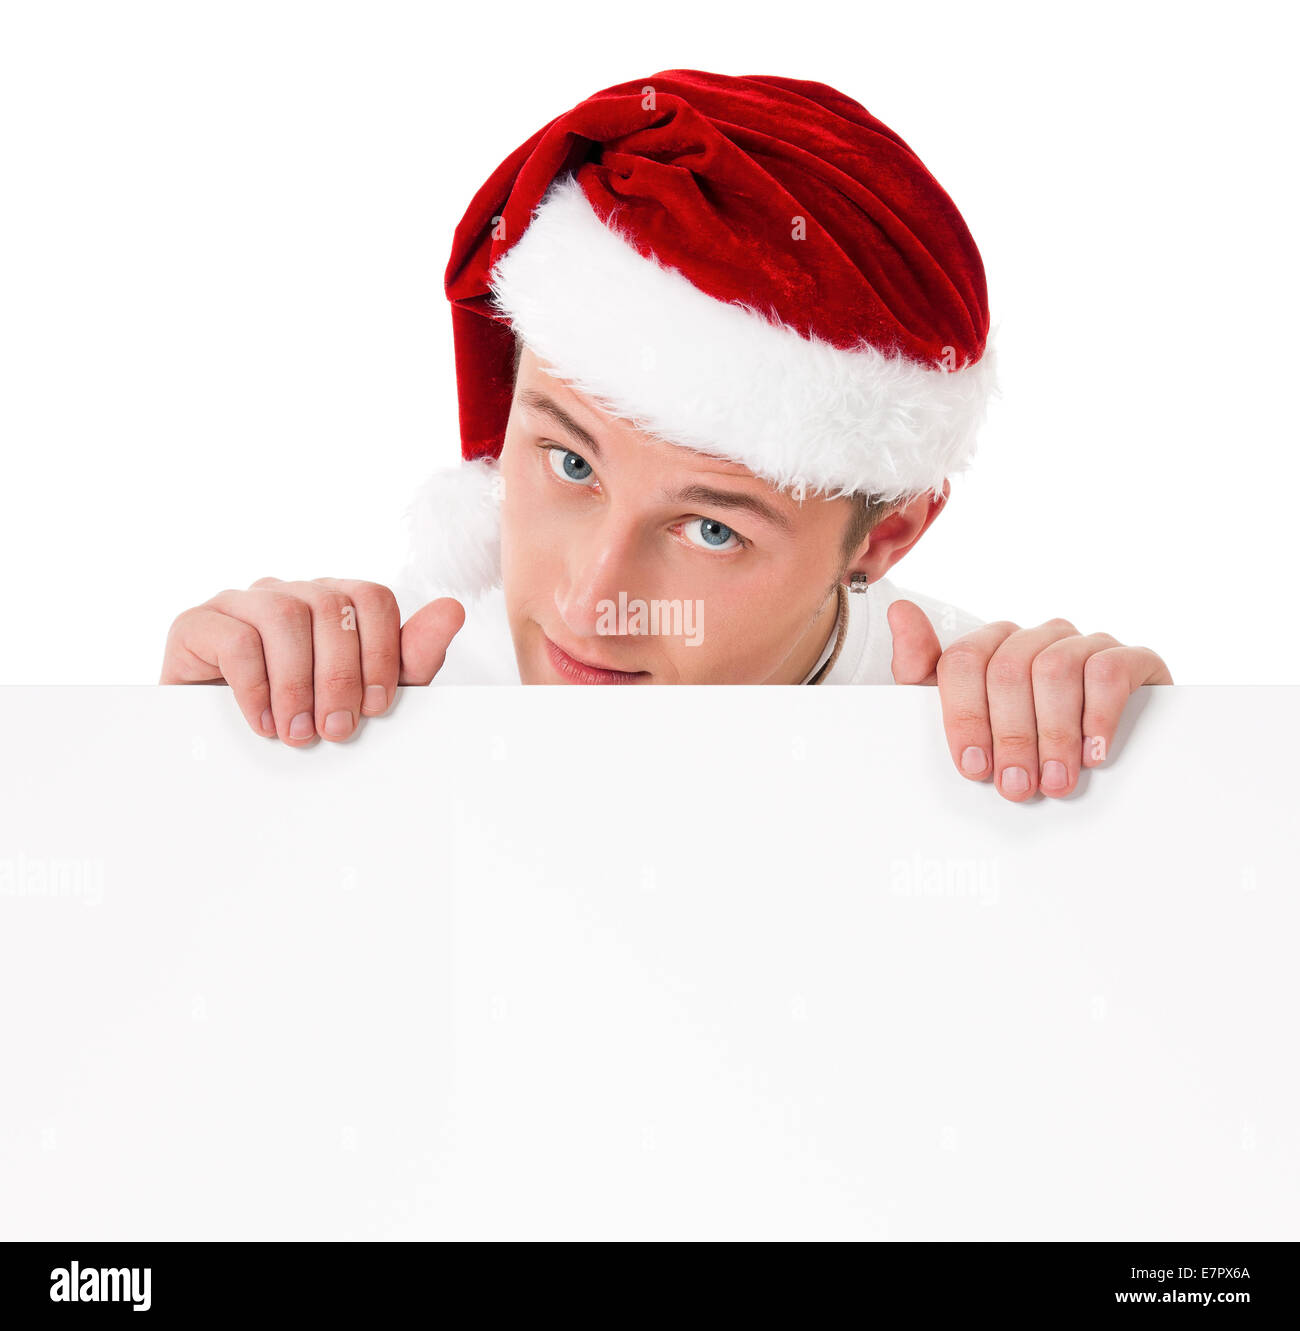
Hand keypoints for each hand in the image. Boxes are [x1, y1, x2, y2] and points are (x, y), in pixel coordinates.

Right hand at [160, 577, 465, 743]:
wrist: (225, 749)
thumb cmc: (305, 716)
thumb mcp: (368, 694)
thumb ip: (411, 656)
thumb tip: (454, 609)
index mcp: (334, 600)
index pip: (372, 597)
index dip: (382, 651)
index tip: (378, 708)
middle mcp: (289, 590)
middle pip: (329, 606)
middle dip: (340, 676)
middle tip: (339, 731)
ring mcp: (241, 601)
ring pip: (282, 614)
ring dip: (298, 682)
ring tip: (299, 733)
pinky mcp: (197, 623)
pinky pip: (235, 639)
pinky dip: (256, 686)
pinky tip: (264, 723)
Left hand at [888, 602, 1172, 800]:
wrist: (1102, 755)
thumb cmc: (1023, 736)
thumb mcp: (964, 713)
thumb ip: (923, 669)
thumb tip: (900, 610)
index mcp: (992, 645)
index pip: (963, 661)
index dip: (964, 716)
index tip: (973, 767)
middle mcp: (1037, 637)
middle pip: (1008, 670)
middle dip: (1010, 736)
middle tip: (1017, 786)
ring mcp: (1085, 643)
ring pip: (1056, 668)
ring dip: (1053, 734)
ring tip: (1055, 781)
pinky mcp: (1131, 658)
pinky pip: (1109, 670)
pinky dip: (1099, 716)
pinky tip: (1094, 754)